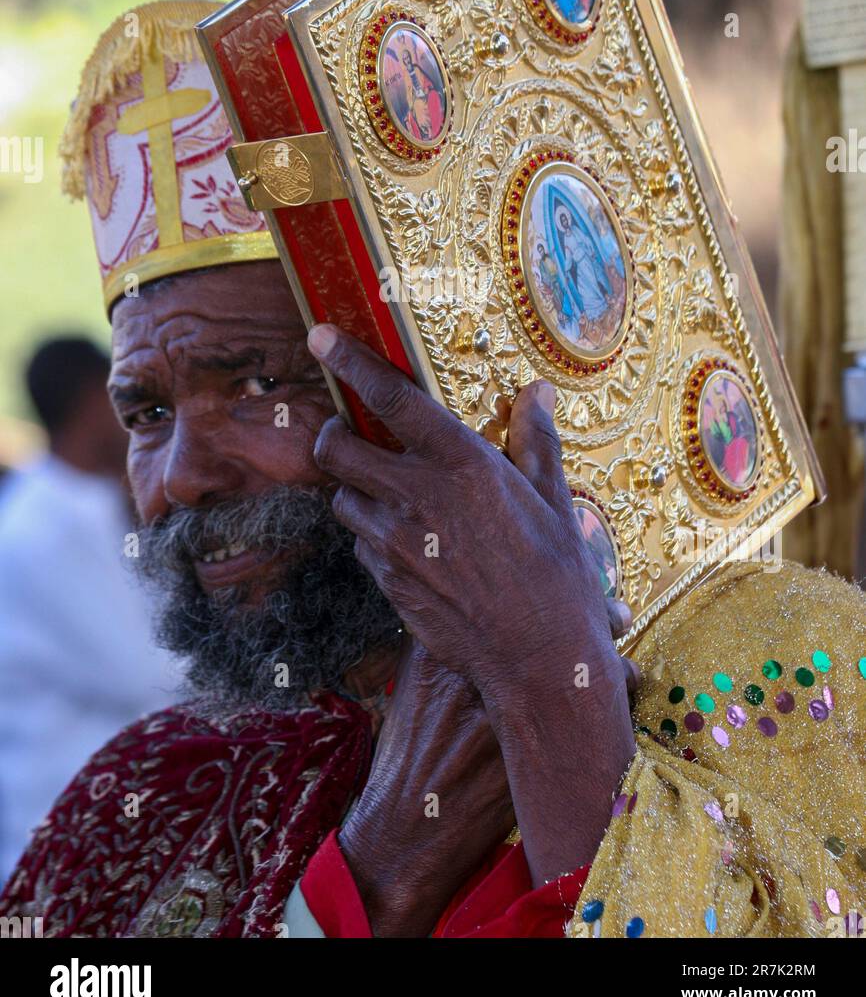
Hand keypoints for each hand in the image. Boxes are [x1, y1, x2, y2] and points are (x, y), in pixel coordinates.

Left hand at [308, 323, 637, 883]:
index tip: (320, 334)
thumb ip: (535, 441)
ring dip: (356, 489)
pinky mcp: (385, 581)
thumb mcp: (556, 502)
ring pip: (342, 498)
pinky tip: (413, 545)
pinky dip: (373, 535)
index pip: (391, 398)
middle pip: (335, 448)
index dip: (351, 361)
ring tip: (396, 496)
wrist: (539, 662)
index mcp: (461, 463)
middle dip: (333, 434)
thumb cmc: (559, 577)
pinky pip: (361, 544)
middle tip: (352, 433)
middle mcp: (416, 495)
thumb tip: (536, 392)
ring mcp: (393, 542)